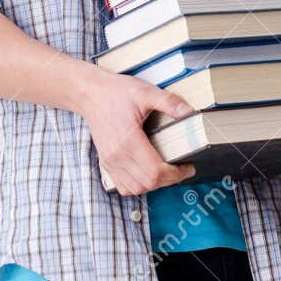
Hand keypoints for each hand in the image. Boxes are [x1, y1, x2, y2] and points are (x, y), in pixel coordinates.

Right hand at [78, 68, 196, 196]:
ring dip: (154, 185)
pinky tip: (148, 174)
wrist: (90, 94)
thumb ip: (169, 102)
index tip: (188, 167)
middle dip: (169, 180)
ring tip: (167, 172)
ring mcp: (110, 162)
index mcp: (129, 141)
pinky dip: (138, 186)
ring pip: (135, 188)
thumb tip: (190, 112)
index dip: (175, 174)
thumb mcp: (145, 92)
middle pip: (148, 183)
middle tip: (182, 169)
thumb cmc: (116, 92)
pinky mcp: (106, 163)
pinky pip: (123, 186)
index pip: (155, 171)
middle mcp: (117, 156)